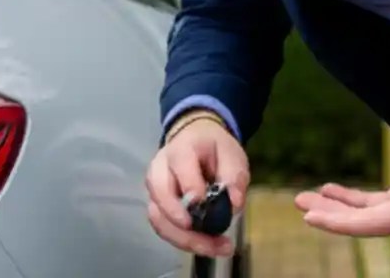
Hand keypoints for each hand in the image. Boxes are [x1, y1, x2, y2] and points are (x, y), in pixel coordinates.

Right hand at [145, 115, 247, 257]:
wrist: (193, 140)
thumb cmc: (213, 148)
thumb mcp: (231, 154)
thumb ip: (234, 175)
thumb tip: (234, 204)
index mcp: (180, 150)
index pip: (180, 168)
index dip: (192, 189)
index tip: (207, 208)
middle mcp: (159, 168)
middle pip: (161, 196)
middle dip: (183, 225)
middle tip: (213, 242)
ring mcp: (155, 188)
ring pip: (157, 217)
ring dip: (183, 239)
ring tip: (214, 249)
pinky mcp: (157, 204)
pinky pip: (162, 226)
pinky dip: (182, 241)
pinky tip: (205, 246)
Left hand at [295, 117, 389, 235]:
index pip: (377, 222)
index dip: (343, 223)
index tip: (313, 217)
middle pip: (367, 223)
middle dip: (332, 217)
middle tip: (300, 204)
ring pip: (367, 216)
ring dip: (337, 208)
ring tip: (304, 198)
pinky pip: (374, 206)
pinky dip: (351, 200)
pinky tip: (330, 190)